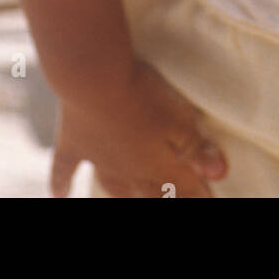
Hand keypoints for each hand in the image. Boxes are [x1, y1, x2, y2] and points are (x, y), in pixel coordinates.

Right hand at [50, 59, 228, 197]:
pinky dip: (61, 184)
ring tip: (126, 200)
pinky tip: (59, 197)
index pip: (182, 184)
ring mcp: (96, 157)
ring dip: (122, 194)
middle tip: (169, 198)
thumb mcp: (178, 118)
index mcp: (155, 164)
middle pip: (148, 190)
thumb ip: (197, 147)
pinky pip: (64, 169)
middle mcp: (125, 168)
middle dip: (162, 196)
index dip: (198, 191)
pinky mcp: (72, 142)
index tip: (209, 195)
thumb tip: (220, 174)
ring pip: (113, 184)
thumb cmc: (142, 96)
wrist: (94, 79)